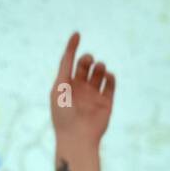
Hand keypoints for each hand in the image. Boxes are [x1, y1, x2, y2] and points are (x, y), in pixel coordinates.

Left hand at [50, 31, 115, 147]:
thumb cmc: (64, 112)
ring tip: (99, 68)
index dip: (72, 47)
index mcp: (65, 85)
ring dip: (99, 67)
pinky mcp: (106, 103)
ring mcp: (93, 96)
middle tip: (88, 61)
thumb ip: (65, 65)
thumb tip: (71, 47)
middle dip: (87, 59)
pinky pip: (110, 85)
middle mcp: (79, 89)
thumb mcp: (60, 86)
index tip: (77, 34)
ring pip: (99, 73)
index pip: (68, 62)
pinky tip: (108, 75)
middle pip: (85, 65)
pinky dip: (110, 77)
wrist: (77, 137)